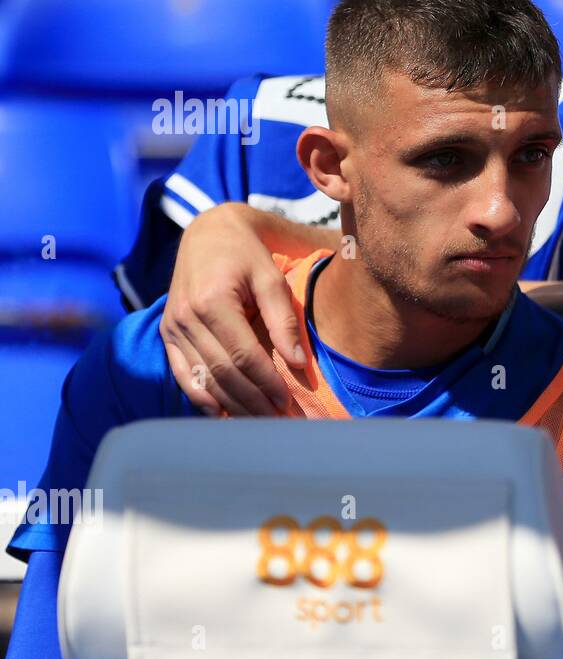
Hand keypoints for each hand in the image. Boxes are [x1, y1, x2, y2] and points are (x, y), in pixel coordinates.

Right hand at [160, 203, 306, 415]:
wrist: (208, 235)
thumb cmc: (247, 255)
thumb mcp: (271, 277)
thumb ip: (283, 320)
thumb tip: (299, 363)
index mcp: (211, 301)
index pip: (243, 355)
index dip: (266, 382)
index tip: (288, 401)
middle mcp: (185, 317)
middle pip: (222, 373)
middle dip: (252, 401)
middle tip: (279, 421)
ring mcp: (172, 328)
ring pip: (202, 379)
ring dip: (231, 406)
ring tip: (259, 423)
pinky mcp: (168, 335)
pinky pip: (182, 375)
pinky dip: (201, 398)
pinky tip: (223, 415)